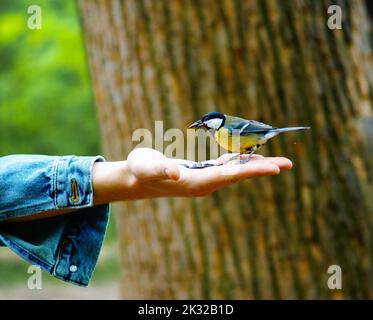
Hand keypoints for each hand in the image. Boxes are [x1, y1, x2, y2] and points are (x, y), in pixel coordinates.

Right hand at [93, 147, 292, 201]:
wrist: (135, 179)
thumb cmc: (139, 170)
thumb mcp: (146, 167)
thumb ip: (161, 169)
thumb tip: (176, 173)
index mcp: (196, 183)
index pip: (229, 176)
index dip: (252, 171)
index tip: (275, 168)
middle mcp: (204, 183)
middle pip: (238, 174)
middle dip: (262, 169)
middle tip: (288, 164)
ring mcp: (204, 179)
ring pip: (234, 171)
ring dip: (254, 165)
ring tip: (276, 161)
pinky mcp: (201, 173)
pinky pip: (225, 166)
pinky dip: (238, 161)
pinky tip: (248, 156)